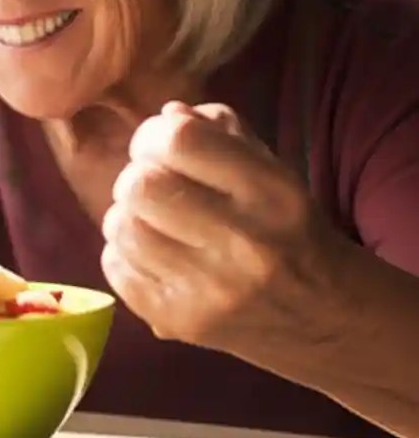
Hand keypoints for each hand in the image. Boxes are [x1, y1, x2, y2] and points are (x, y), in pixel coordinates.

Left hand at [100, 101, 343, 351]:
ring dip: (126, 217)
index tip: (158, 147)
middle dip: (135, 178)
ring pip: (121, 228)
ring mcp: (208, 289)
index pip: (180, 141)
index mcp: (270, 192)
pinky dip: (123, 254)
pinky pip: (115, 268)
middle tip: (152, 187)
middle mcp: (243, 242)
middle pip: (139, 187)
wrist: (322, 317)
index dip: (153, 136)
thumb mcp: (271, 170)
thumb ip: (221, 132)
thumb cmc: (284, 229)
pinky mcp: (178, 322)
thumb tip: (167, 115)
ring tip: (152, 222)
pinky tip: (151, 255)